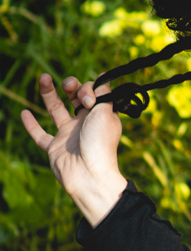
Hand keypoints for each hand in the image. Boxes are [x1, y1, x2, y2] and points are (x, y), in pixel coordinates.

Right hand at [20, 73, 126, 228]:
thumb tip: (103, 76)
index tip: (88, 100)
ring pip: (56, 110)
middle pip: (75, 98)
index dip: (89, 89)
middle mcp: (85, 123)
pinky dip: (31, 125)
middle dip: (72, 86)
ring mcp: (68, 135)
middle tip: (69, 84)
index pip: (93, 92)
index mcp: (100, 115)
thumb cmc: (100, 142)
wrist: (88, 174)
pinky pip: (40, 135)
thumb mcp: (106, 112)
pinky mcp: (54, 148)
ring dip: (49, 94)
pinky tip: (24, 112)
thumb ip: (102, 93)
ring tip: (43, 77)